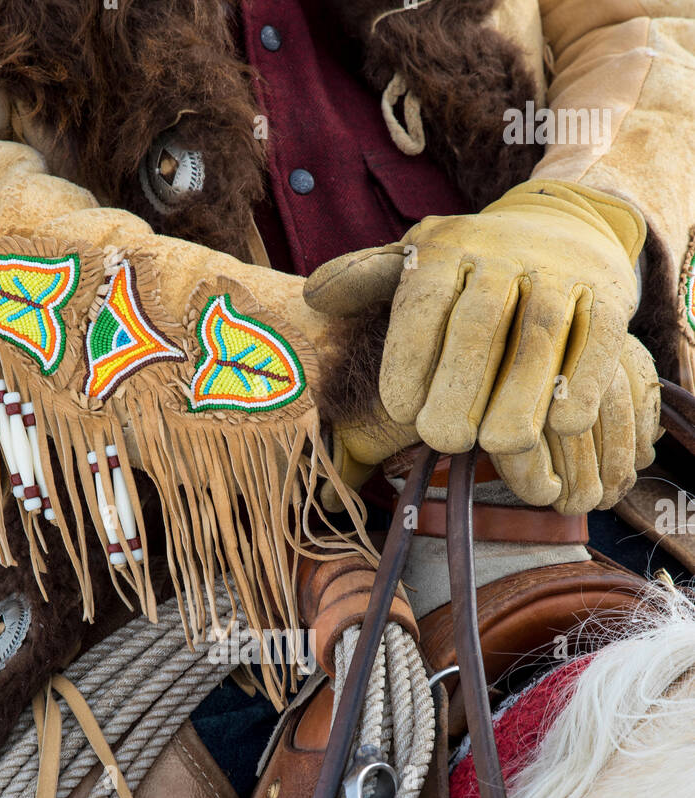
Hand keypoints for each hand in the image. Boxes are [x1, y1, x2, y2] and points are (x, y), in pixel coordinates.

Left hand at [307, 180, 659, 510]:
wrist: (563, 223)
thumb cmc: (471, 269)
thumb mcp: (418, 260)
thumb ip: (367, 280)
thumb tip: (315, 298)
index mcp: (446, 250)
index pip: (422, 302)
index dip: (410, 356)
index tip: (398, 409)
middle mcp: (503, 256)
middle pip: (479, 323)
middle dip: (459, 383)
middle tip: (440, 439)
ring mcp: (559, 275)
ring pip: (539, 337)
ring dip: (520, 395)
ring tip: (499, 446)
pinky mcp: (609, 298)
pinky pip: (599, 341)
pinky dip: (583, 384)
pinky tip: (564, 427)